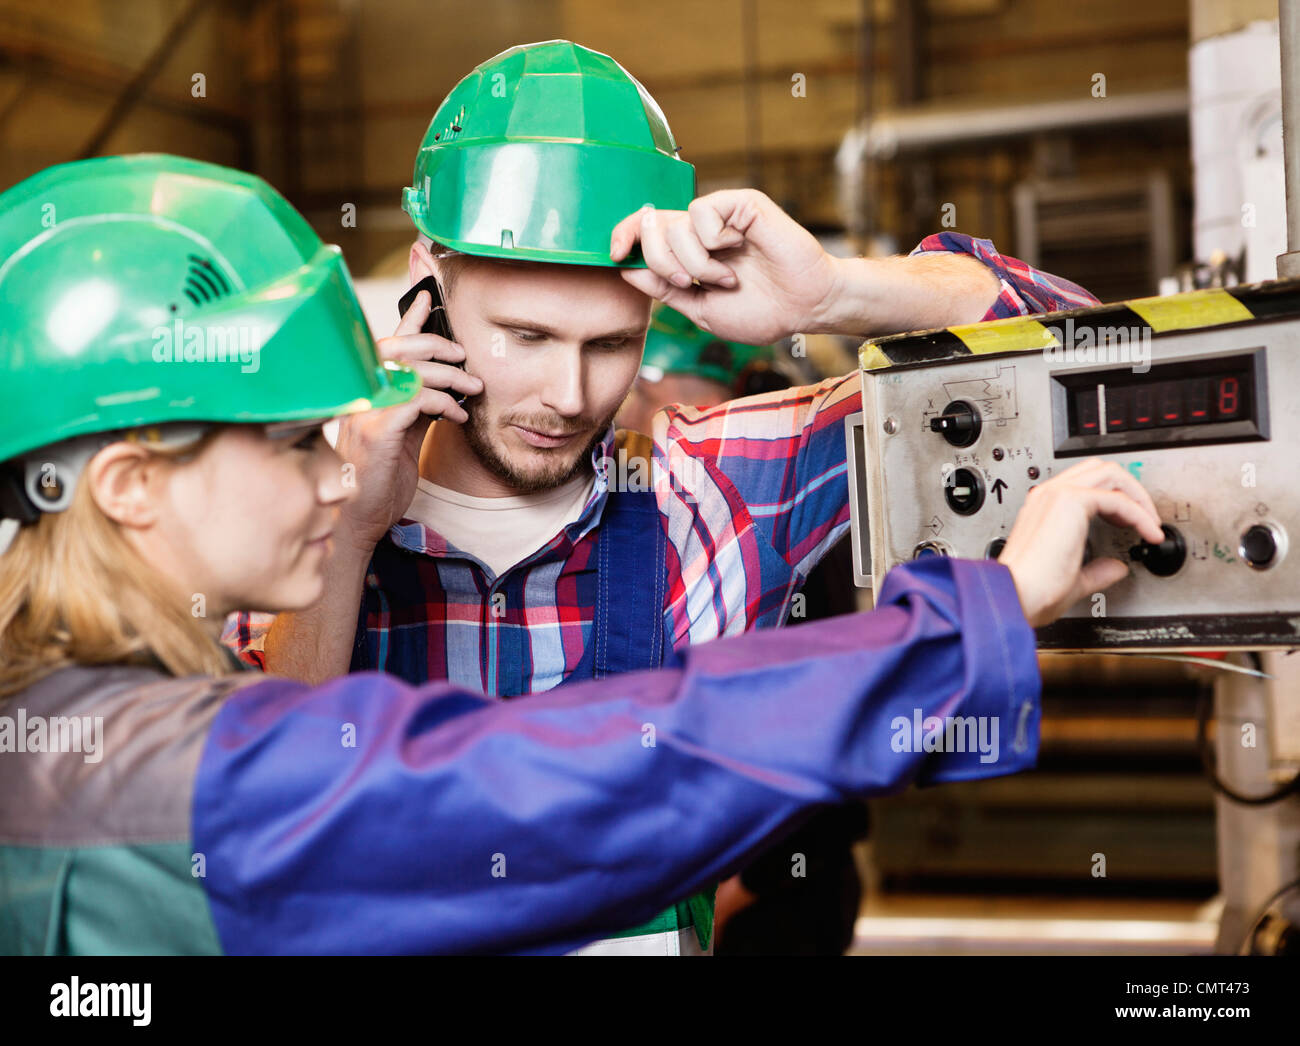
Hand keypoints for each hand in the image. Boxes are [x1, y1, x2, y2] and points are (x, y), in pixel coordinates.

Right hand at [332, 291, 482, 550]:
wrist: (362, 517)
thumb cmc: (381, 476)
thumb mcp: (404, 432)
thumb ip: (417, 403)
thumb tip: (443, 381)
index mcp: (365, 389)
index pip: (388, 344)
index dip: (408, 318)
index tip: (427, 296)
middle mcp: (359, 393)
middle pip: (400, 347)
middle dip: (438, 344)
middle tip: (465, 356)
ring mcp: (364, 409)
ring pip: (412, 370)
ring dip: (451, 375)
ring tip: (474, 387)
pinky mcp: (376, 430)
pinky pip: (417, 399)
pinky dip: (445, 402)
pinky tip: (458, 416)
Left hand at [609, 189, 839, 344]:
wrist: (803, 307)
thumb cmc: (760, 311)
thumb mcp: (700, 309)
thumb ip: (664, 289)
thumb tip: (625, 270)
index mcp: (687, 253)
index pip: (643, 231)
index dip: (622, 235)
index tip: (613, 254)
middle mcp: (700, 230)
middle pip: (650, 225)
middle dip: (660, 261)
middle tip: (690, 282)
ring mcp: (719, 216)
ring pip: (675, 224)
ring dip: (695, 261)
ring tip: (725, 277)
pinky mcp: (740, 204)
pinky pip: (702, 210)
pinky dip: (712, 238)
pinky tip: (735, 247)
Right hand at [997, 458, 1164, 627]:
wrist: (1014, 594)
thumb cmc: (1030, 590)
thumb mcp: (1072, 578)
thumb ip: (1096, 570)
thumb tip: (1116, 567)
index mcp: (1044, 508)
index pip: (1087, 485)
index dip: (1117, 501)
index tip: (1131, 526)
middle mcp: (1049, 496)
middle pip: (1101, 470)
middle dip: (1130, 491)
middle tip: (1146, 519)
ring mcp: (1057, 494)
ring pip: (1110, 473)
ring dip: (1136, 496)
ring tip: (1150, 523)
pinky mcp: (1070, 501)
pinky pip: (1116, 498)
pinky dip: (1139, 513)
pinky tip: (1148, 532)